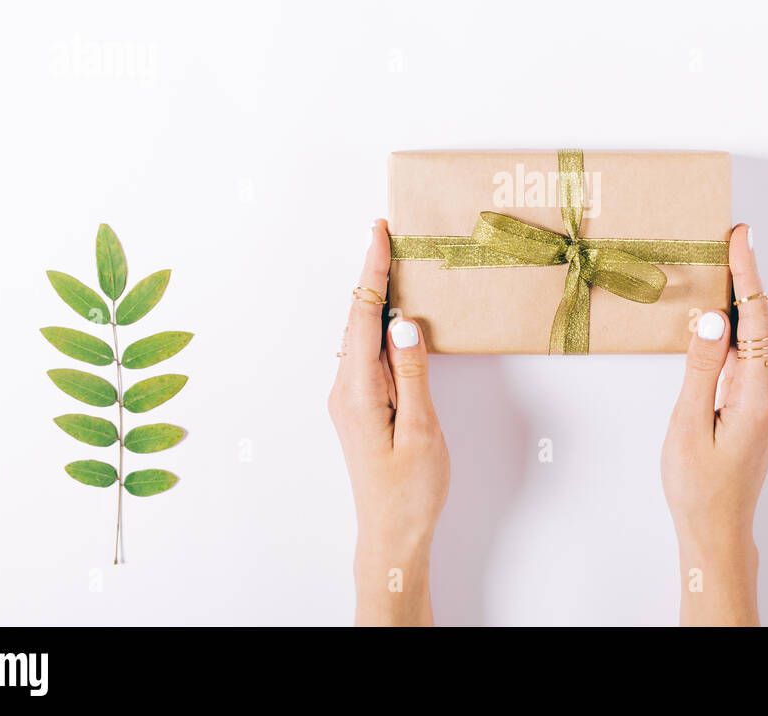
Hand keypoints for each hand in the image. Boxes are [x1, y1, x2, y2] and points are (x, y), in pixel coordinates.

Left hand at [328, 218, 449, 625]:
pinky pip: (367, 354)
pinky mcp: (359, 407)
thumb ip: (413, 373)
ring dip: (375, 298)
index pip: (365, 315)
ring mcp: (349, 398)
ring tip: (393, 264)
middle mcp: (345, 389)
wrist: (391, 535)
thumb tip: (403, 322)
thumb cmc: (411, 491)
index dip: (373, 270)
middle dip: (372, 273)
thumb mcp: (422, 430)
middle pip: (357, 317)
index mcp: (360, 391)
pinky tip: (394, 318)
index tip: (380, 232)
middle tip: (387, 234)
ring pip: (361, 334)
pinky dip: (378, 326)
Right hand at [660, 223, 767, 625]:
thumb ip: (702, 368)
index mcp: (760, 393)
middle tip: (730, 239)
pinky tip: (722, 320)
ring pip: (758, 339)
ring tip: (723, 267)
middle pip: (762, 322)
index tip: (740, 237)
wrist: (717, 531)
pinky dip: (738, 330)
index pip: (756, 318)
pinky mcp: (762, 408)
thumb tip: (714, 319)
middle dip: (746, 278)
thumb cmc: (698, 486)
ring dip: (742, 303)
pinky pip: (751, 358)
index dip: (747, 273)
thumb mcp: (689, 424)